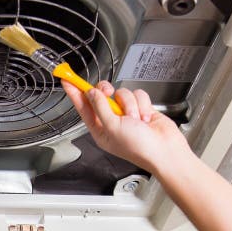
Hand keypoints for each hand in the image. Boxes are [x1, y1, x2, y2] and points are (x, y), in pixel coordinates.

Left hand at [62, 81, 192, 176]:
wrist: (164, 150)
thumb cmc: (138, 147)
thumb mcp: (112, 127)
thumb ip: (100, 107)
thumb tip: (91, 93)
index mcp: (100, 130)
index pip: (83, 107)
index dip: (75, 92)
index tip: (67, 79)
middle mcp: (111, 122)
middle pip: (101, 95)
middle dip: (106, 92)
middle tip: (109, 92)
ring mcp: (126, 115)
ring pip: (122, 93)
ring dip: (130, 104)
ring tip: (136, 119)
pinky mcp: (141, 108)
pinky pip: (138, 94)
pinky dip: (143, 104)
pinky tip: (146, 117)